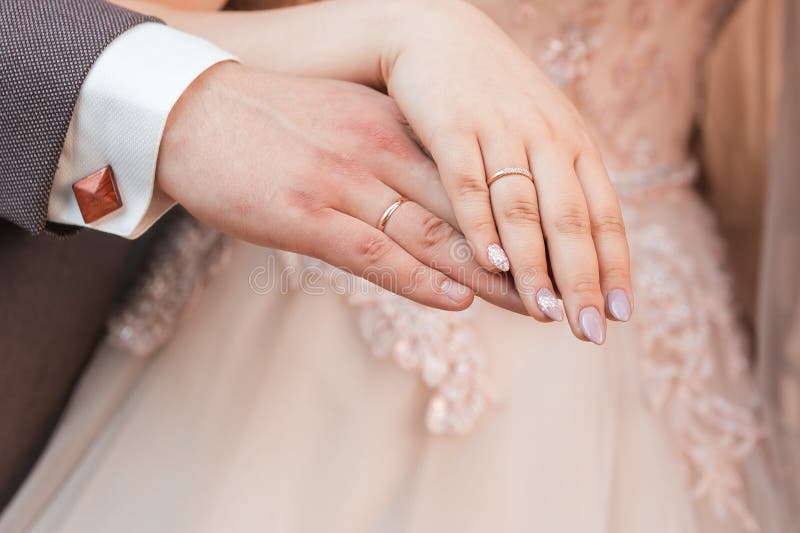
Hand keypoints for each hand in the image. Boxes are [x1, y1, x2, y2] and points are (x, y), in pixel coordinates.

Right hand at [129, 0, 632, 342]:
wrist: (189, 111)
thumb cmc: (262, 121)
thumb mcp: (339, 122)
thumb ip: (384, 150)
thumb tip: (423, 188)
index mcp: (390, 128)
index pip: (470, 179)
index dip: (516, 217)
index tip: (553, 246)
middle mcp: (381, 153)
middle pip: (470, 212)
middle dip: (523, 254)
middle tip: (565, 287)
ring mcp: (348, 184)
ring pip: (436, 236)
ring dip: (490, 276)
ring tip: (535, 306)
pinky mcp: (310, 215)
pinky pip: (378, 252)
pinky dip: (422, 279)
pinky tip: (460, 299)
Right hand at [377, 0, 631, 343]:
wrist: (438, 34)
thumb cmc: (491, 93)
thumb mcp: (538, 128)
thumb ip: (556, 180)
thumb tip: (577, 242)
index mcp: (571, 142)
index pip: (603, 213)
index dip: (614, 265)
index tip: (621, 313)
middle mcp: (545, 136)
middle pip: (570, 219)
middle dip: (582, 279)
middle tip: (590, 330)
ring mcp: (500, 130)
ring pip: (524, 207)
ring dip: (535, 264)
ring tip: (545, 312)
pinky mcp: (453, 126)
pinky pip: (469, 183)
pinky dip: (481, 224)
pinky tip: (490, 263)